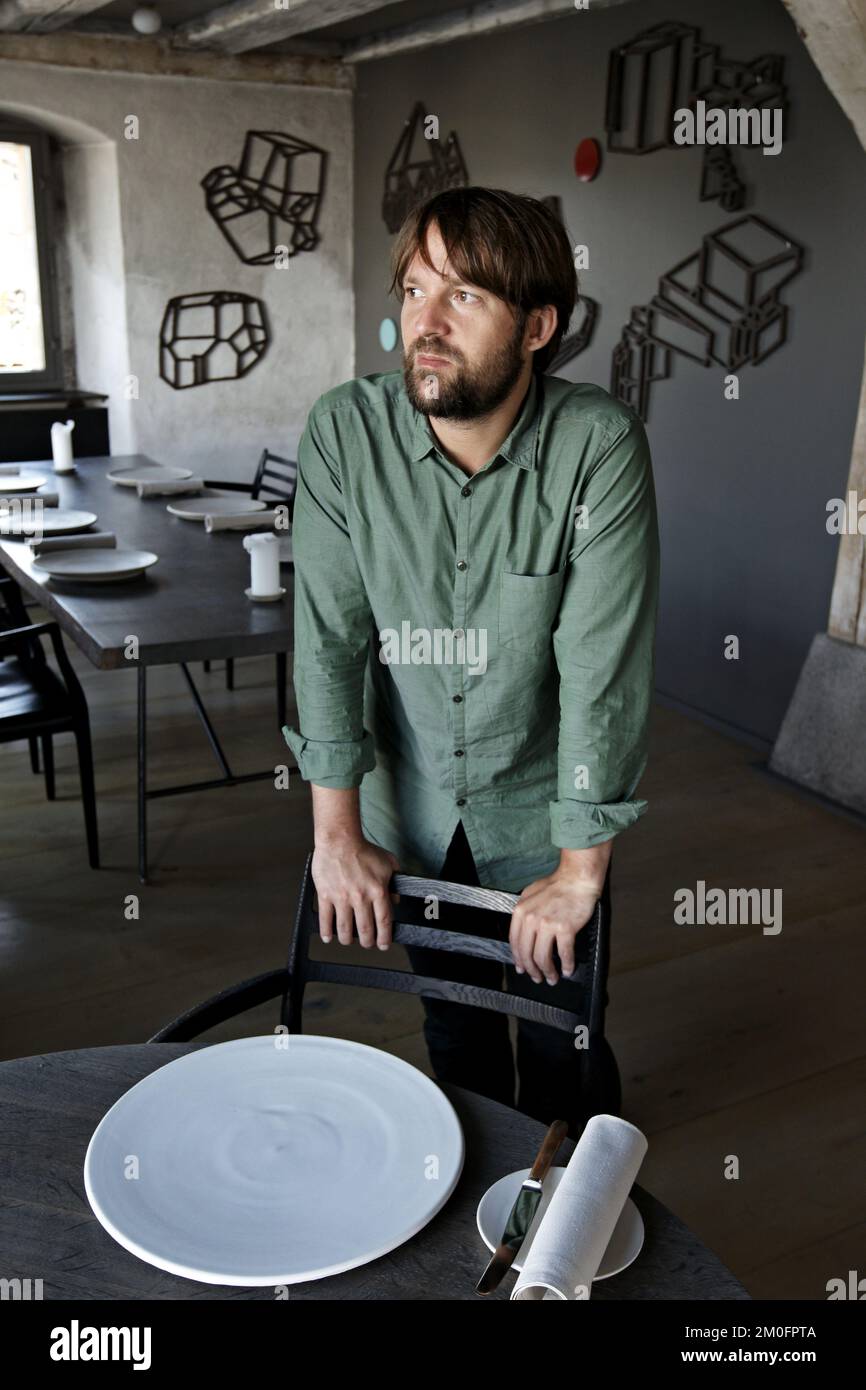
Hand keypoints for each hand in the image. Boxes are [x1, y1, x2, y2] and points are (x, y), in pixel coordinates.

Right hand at [311, 837, 399, 950]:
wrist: (340, 840)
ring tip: (349, 941)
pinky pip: (325, 918)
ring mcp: (342, 898)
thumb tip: (396, 900)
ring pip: (345, 928)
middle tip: (367, 944)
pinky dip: (326, 931)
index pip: (384, 921)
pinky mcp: (326, 895)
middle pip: (365, 929)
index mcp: (377, 891)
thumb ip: (395, 883)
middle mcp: (360, 897)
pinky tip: (328, 938)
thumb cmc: (363, 849)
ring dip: (347, 939)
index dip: (384, 937)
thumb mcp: (388, 863)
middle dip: (367, 942)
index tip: (384, 944)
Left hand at [509, 867, 602, 985]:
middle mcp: (531, 919)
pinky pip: (564, 953)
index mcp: (521, 911)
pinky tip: (568, 969)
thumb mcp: (530, 895)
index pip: (514, 942)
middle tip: (537, 977)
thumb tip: (523, 935)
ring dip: (548, 972)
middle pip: (527, 954)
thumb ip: (524, 913)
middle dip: (532, 970)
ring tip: (552, 977)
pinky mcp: (565, 928)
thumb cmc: (557, 886)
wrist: (576, 879)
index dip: (519, 959)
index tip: (522, 967)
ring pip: (543, 957)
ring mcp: (547, 924)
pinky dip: (567, 965)